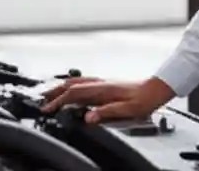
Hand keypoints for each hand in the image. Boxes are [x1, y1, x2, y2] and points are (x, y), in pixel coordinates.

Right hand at [40, 76, 175, 123]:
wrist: (157, 89)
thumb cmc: (145, 99)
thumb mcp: (127, 109)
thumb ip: (107, 112)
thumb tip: (88, 117)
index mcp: (103, 89)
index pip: (74, 93)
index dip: (58, 101)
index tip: (47, 109)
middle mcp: (101, 83)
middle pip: (72, 84)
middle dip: (54, 91)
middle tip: (41, 99)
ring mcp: (103, 82)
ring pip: (77, 81)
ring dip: (62, 87)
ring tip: (51, 94)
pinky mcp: (107, 84)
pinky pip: (84, 83)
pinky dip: (72, 86)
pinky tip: (73, 91)